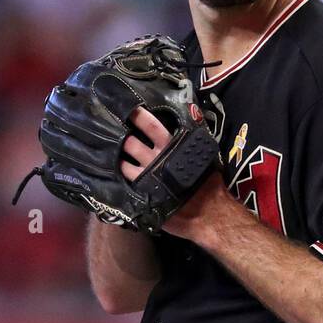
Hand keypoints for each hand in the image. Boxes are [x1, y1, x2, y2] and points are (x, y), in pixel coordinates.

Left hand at [119, 106, 229, 242]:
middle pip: (132, 144)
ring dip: (119, 159)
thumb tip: (186, 132)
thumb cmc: (209, 184)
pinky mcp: (144, 193)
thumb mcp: (203, 157)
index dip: (139, 117)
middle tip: (115, 133)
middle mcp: (157, 159)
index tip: (129, 109)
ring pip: (125, 164)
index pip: (152, 127)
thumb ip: (190, 145)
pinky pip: (128, 182)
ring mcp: (148, 177)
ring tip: (113, 154)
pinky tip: (117, 173)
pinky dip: (122, 176)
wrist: (208, 212)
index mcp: (172, 147)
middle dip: (123, 138)